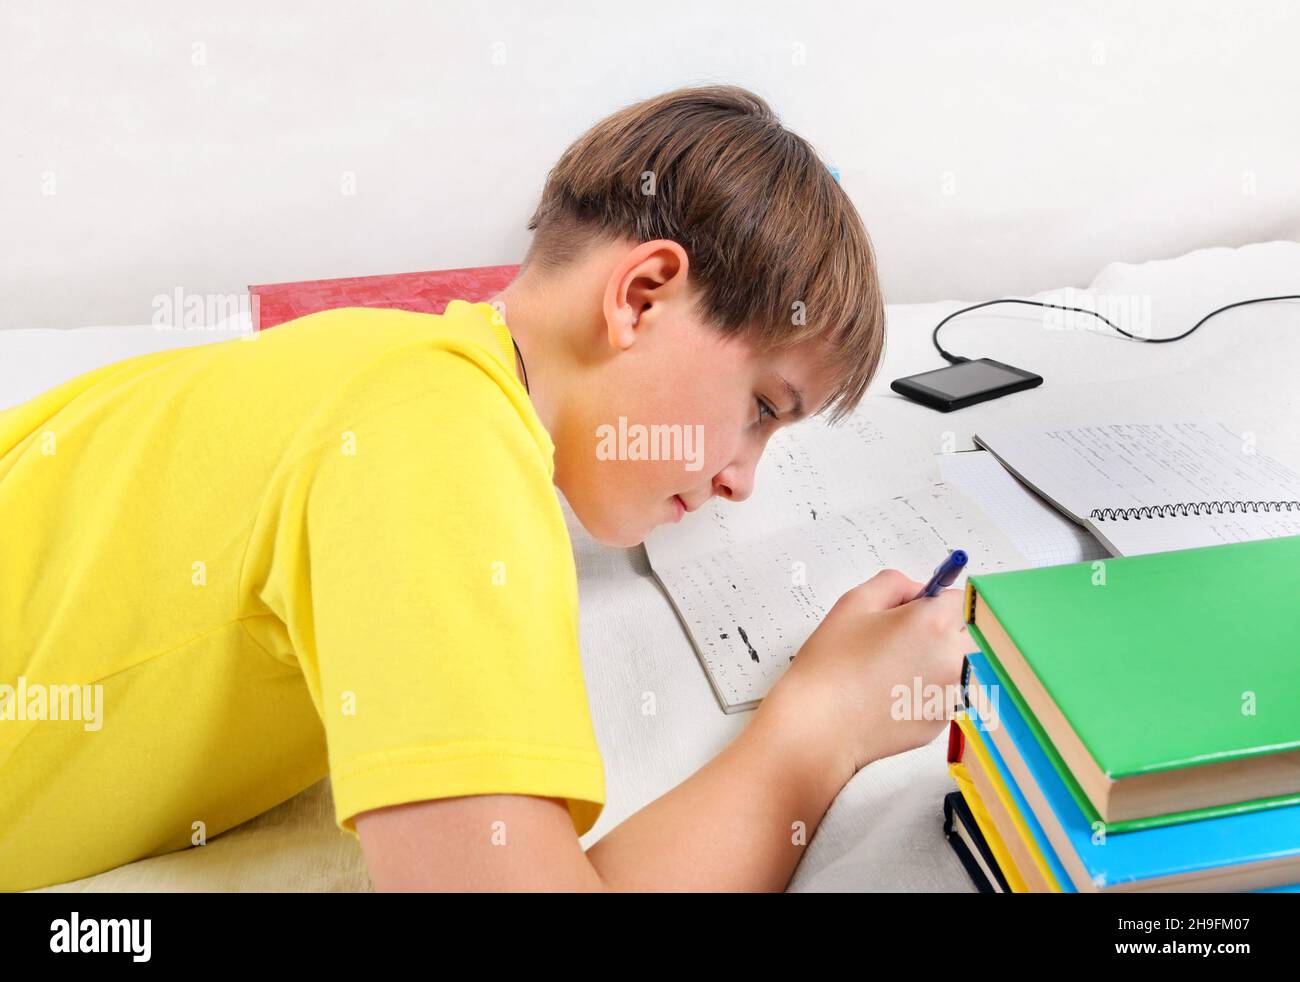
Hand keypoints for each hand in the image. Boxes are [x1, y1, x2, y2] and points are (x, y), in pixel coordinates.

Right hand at [758, 569, 973, 783]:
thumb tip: (917, 591)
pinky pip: (943, 694)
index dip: (931, 602)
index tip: (912, 612)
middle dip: (939, 631)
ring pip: (956, 665)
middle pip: (964, 633)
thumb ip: (893, 584)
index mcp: (934, 623)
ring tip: (890, 671)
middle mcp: (953, 658)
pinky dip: (925, 691)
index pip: (957, 600)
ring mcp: (951, 693)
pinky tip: (890, 694)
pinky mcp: (942, 720)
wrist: (820, 726)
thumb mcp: (854, 603)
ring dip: (935, 662)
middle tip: (897, 642)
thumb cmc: (831, 667)